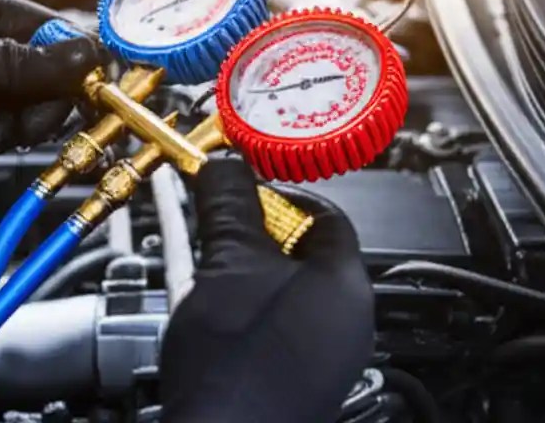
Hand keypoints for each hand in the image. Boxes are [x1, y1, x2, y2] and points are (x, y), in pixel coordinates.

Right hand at [161, 160, 373, 422]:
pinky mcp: (287, 378)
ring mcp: (316, 355)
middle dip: (250, 229)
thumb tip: (225, 167)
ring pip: (276, 288)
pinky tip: (198, 295)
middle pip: (298, 252)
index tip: (241, 184)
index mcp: (346, 287)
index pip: (325, 214)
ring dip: (236, 263)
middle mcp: (342, 322)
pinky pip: (264, 323)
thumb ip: (229, 206)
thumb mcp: (227, 266)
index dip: (278, 192)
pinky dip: (233, 300)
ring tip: (200, 250)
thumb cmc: (239, 370)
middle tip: (215, 215)